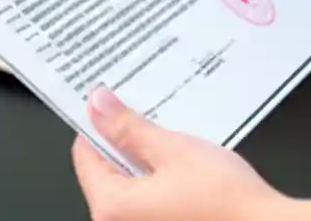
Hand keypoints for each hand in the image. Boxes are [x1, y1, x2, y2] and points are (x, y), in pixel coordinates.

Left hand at [71, 86, 288, 220]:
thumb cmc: (225, 200)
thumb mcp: (172, 149)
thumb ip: (129, 127)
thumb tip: (99, 106)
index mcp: (111, 206)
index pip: (84, 154)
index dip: (99, 123)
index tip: (114, 104)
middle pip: (107, 170)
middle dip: (127, 143)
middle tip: (154, 123)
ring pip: (130, 184)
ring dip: (147, 161)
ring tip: (177, 148)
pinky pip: (148, 199)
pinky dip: (160, 180)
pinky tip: (186, 170)